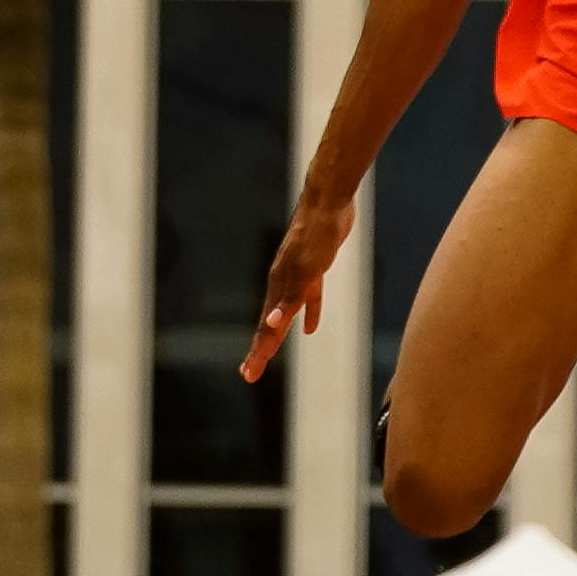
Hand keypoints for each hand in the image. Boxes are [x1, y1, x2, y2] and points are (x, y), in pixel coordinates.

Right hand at [242, 191, 352, 385]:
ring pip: (286, 313)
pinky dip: (309, 313)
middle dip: (261, 350)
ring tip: (271, 352)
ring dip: (279, 334)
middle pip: (270, 325)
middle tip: (250, 374)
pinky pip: (308, 299)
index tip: (248, 375)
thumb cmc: (317, 234)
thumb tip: (273, 324)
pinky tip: (311, 328)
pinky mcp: (314, 269)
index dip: (258, 352)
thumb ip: (291, 298)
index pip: (266, 328)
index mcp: (279, 286)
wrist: (328, 200)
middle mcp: (283, 283)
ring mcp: (297, 276)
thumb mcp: (307, 270)